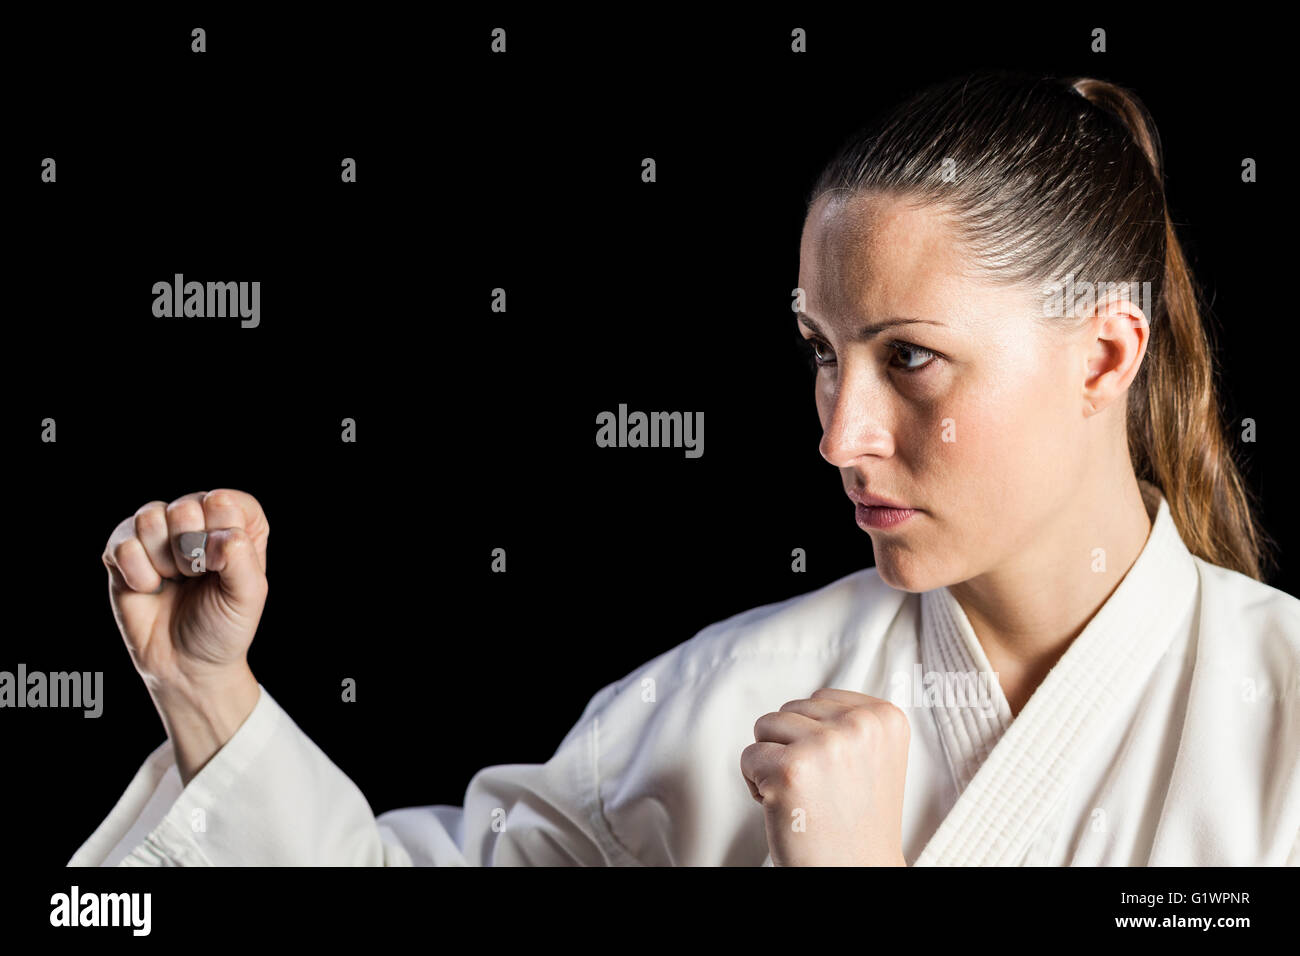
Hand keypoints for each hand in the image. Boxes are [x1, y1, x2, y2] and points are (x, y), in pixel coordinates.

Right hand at [102, 489, 269, 688]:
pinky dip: (137, 573)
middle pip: (186, 507)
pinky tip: (149, 587)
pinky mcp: (124, 549)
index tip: (219, 566)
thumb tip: (218, 536)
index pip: (226, 501)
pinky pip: (122, 543)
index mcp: (237, 524)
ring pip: (150, 519)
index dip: (220, 534)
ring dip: (162, 562)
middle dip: (189, 552)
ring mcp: (160, 531)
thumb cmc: (223, 626)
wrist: (185, 663)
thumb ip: (241, 559)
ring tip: (173, 581)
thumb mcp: (248, 597)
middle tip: (195, 577)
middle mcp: (199, 519)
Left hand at [741, 687, 909, 865]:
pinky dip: (756, 785)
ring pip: (765, 727)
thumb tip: (812, 701)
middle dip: (791, 749)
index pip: (819, 698)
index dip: (814, 738)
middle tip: (819, 792)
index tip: (836, 774)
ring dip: (772, 763)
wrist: (857, 874)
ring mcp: (826, 745)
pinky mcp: (790, 769)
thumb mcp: (874, 758)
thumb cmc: (857, 826)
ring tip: (803, 798)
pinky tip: (787, 809)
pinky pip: (748, 757)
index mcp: (885, 718)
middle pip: (790, 710)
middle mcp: (860, 726)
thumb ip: (849, 722)